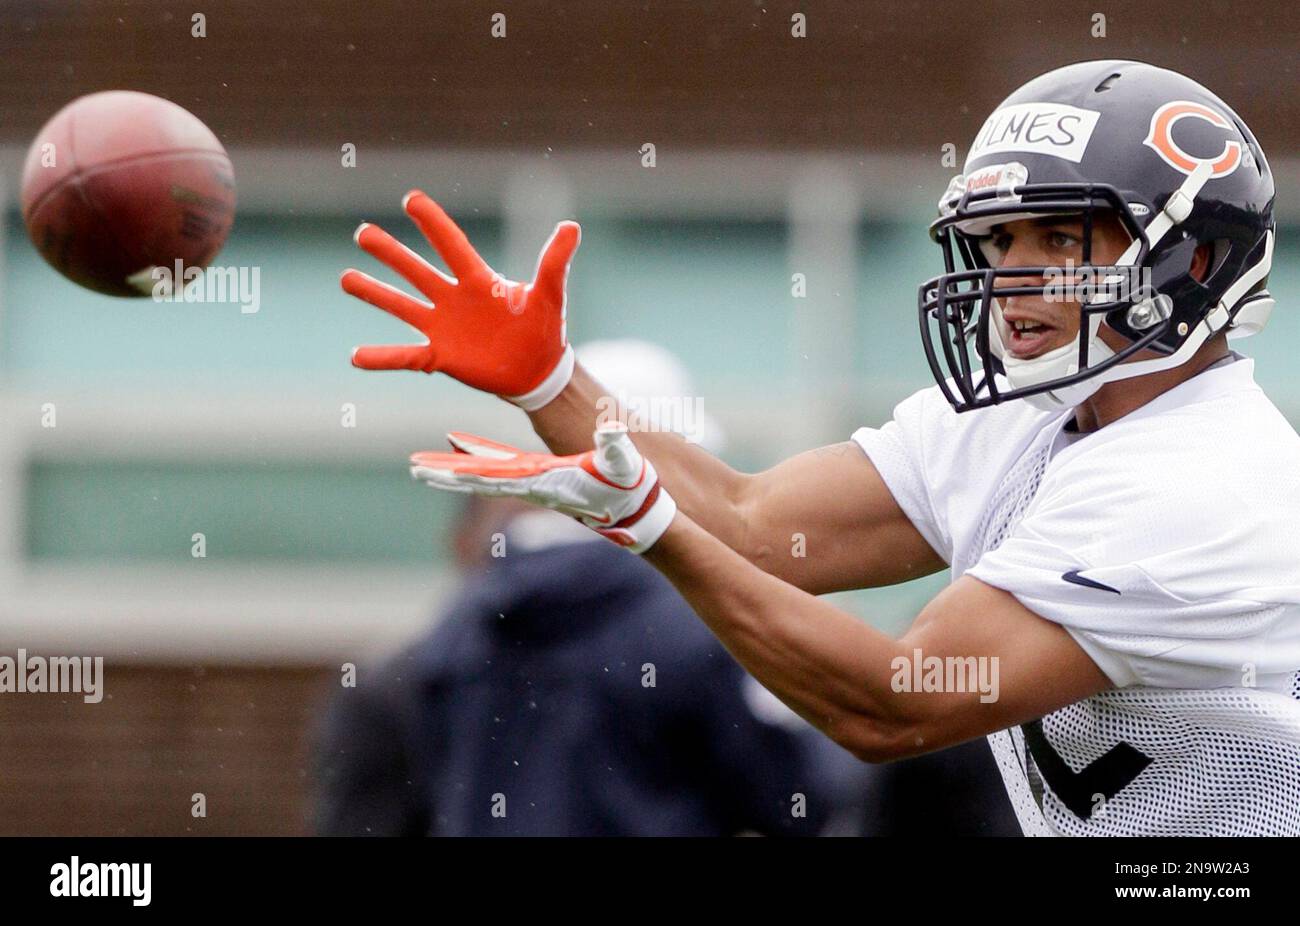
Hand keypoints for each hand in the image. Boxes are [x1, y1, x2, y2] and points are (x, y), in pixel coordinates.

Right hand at [341, 190, 580, 409]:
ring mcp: (443, 327)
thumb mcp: (550, 294)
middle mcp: (453, 298)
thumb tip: (571, 227)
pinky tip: (355, 357)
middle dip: (390, 253)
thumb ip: (555, 263)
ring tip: (346, 278)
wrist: (538, 369)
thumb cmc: (543, 328)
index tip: (411, 199)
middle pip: (417, 271)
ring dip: (375, 294)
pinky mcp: (441, 357)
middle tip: (362, 232)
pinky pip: (406, 356)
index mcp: (478, 280)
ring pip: (402, 306)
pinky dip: (382, 358)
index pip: (452, 245)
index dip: (433, 223)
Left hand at [409, 425, 677, 553]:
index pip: (495, 476)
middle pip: (479, 480)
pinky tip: (464, 451)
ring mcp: (534, 484)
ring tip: (424, 465)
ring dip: (454, 470)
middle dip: (445, 474)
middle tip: (412, 469)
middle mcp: (532, 485)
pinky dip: (479, 459)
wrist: (638, 512)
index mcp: (543, 480)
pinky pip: (500, 469)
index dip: (464, 470)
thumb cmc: (630, 487)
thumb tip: (611, 427)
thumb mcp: (625, 463)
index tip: (437, 469)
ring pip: (485, 476)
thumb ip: (616, 444)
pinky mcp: (540, 479)